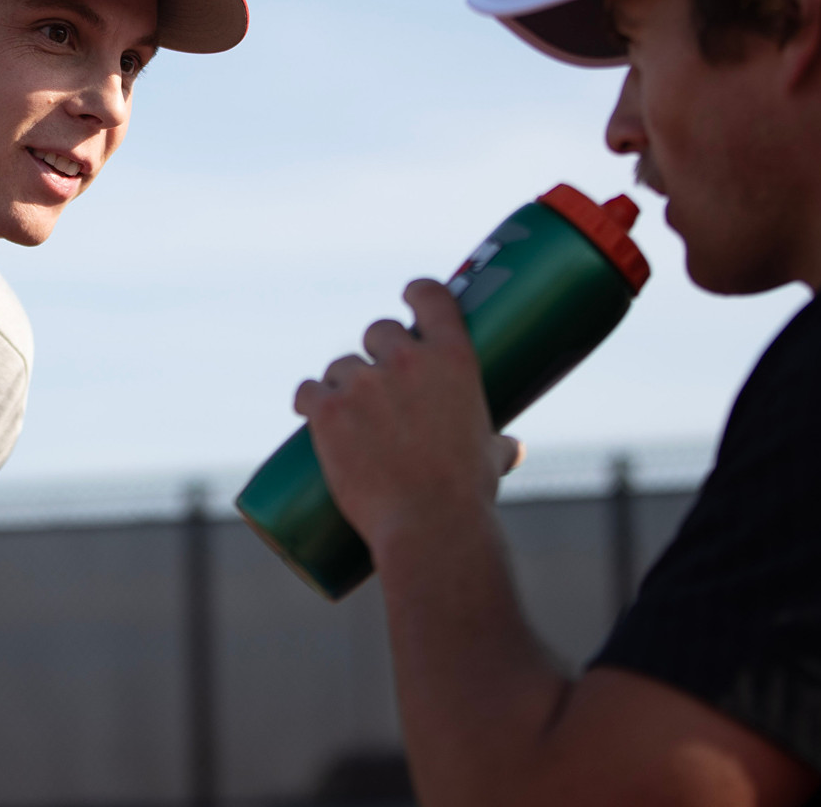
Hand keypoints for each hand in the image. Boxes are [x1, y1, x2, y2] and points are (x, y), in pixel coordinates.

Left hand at [293, 279, 520, 554]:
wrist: (429, 526)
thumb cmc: (468, 495)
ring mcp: (362, 383)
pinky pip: (308, 392)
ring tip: (350, 416)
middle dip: (377, 352)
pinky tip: (310, 412)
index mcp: (453, 358)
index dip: (416, 293)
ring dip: (343, 383)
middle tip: (380, 384)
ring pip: (340, 365)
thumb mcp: (490, 456)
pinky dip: (310, 402)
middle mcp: (405, 359)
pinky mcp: (327, 410)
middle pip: (378, 330)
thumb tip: (512, 448)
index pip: (430, 295)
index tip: (408, 299)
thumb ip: (499, 445)